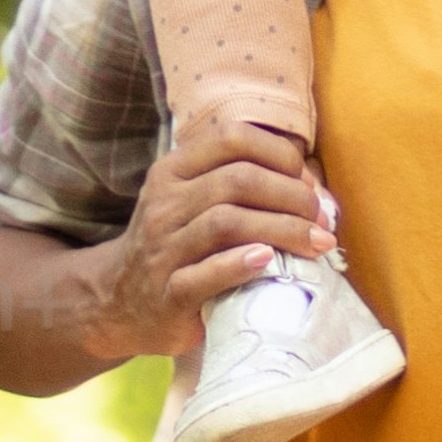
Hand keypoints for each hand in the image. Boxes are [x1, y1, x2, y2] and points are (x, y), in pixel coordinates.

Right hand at [95, 117, 341, 366]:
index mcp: (174, 172)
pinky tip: (269, 261)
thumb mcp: (194, 203)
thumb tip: (316, 188)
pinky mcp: (169, 294)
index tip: (309, 183)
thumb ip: (243, 186)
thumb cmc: (177, 247)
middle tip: (322, 220)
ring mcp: (163, 249)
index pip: (232, 139)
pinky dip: (241, 265)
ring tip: (316, 244)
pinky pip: (206, 274)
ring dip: (282, 229)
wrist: (119, 303)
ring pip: (227, 222)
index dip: (281, 154)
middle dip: (292, 197)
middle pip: (238, 181)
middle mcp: (164, 203)